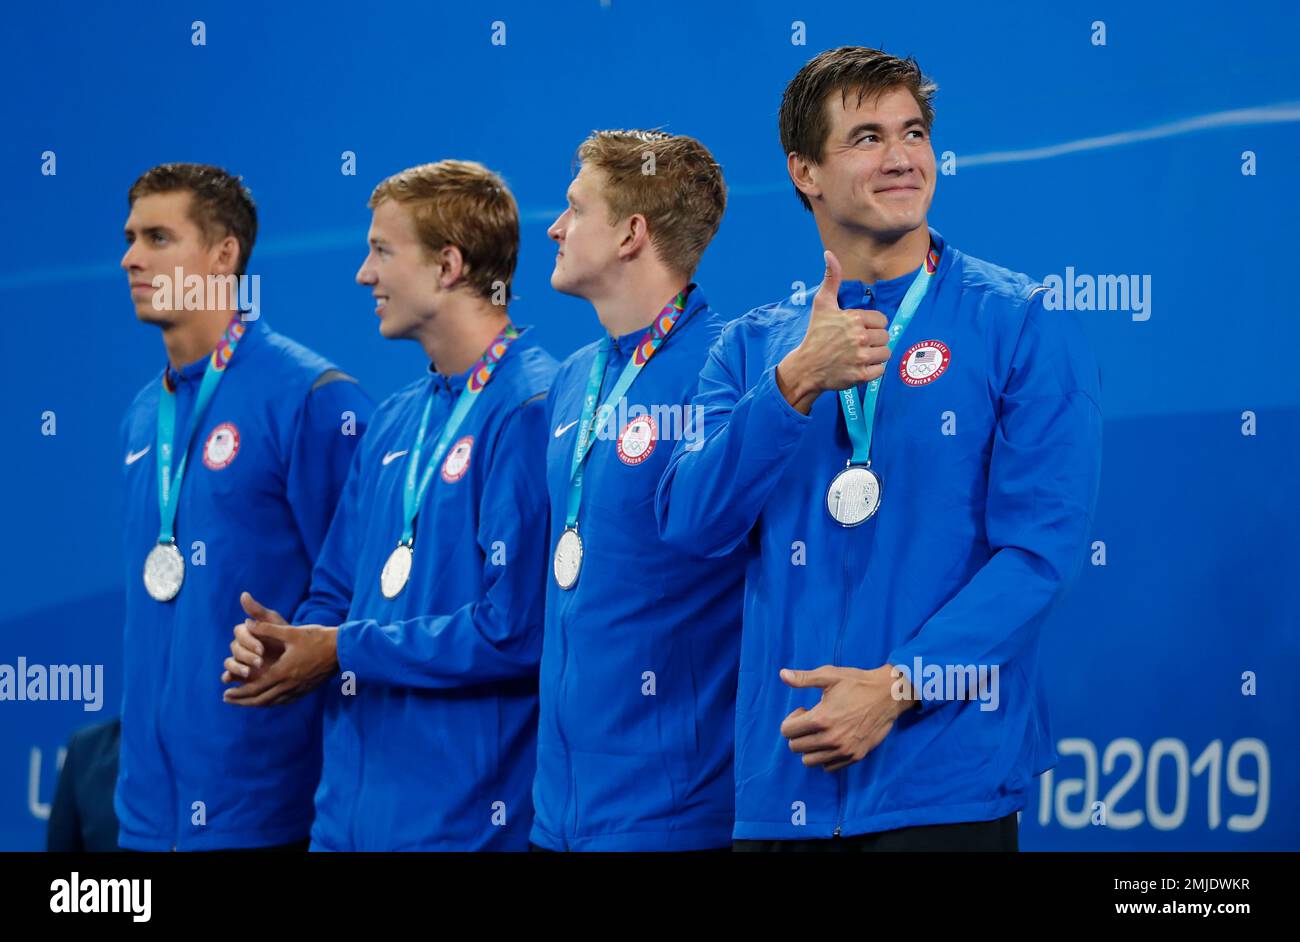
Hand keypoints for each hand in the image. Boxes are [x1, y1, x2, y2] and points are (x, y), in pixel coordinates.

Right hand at [221, 592, 286, 684]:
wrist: (299, 656)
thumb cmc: (287, 637)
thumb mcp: (276, 624)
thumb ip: (259, 611)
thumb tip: (243, 594)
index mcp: (248, 632)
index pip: (240, 633)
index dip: (249, 641)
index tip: (262, 649)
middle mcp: (241, 645)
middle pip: (235, 649)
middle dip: (246, 656)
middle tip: (259, 662)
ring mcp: (240, 660)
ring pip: (230, 662)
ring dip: (236, 667)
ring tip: (248, 673)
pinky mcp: (241, 674)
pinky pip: (229, 675)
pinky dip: (228, 677)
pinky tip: (231, 680)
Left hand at [222, 619, 338, 707]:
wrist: (342, 649)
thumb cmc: (317, 638)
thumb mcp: (290, 631)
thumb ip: (267, 628)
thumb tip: (247, 623)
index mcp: (283, 671)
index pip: (255, 687)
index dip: (238, 692)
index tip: (225, 692)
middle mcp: (289, 684)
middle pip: (261, 699)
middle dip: (242, 700)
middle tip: (227, 700)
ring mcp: (299, 689)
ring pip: (273, 702)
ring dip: (256, 703)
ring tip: (245, 702)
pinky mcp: (307, 689)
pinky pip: (285, 701)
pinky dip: (272, 702)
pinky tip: (269, 700)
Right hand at [776, 250, 890, 413]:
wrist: (806, 367)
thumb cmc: (816, 334)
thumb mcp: (822, 304)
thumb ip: (832, 279)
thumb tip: (829, 253)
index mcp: (855, 319)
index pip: (882, 321)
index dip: (871, 325)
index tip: (857, 331)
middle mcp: (860, 337)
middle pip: (885, 337)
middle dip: (874, 341)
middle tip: (857, 345)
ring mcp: (861, 357)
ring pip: (885, 353)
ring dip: (875, 355)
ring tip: (860, 356)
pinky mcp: (861, 375)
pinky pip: (881, 370)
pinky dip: (872, 370)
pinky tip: (859, 367)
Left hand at [778, 664, 915, 771]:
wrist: (889, 695)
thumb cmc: (857, 683)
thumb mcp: (829, 676)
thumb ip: (803, 678)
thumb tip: (782, 675)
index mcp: (821, 719)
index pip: (787, 731)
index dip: (791, 720)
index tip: (804, 710)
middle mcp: (831, 738)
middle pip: (795, 747)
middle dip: (798, 734)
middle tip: (811, 721)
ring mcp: (843, 750)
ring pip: (809, 761)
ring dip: (810, 747)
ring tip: (821, 731)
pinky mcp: (855, 756)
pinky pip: (828, 767)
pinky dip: (825, 757)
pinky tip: (833, 740)